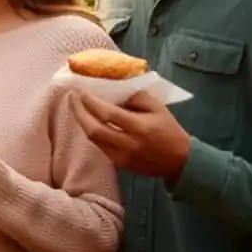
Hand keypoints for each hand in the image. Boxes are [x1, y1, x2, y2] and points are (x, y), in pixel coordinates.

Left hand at [69, 90, 190, 180]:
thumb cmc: (169, 130)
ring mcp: (122, 157)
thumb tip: (113, 87)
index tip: (81, 90)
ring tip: (76, 106)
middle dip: (79, 112)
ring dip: (82, 122)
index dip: (91, 102)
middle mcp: (128, 144)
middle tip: (72, 97)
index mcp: (139, 127)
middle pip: (94, 129)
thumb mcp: (157, 107)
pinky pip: (99, 146)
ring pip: (93, 139)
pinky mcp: (120, 164)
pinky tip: (88, 120)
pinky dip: (92, 132)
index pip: (108, 114)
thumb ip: (135, 96)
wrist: (180, 161)